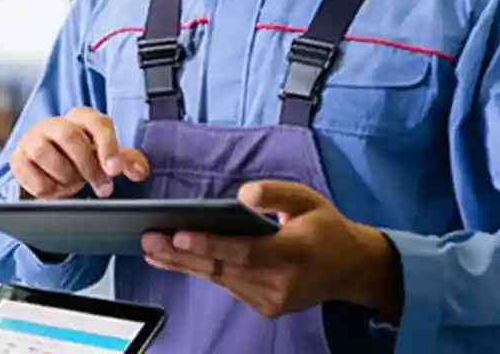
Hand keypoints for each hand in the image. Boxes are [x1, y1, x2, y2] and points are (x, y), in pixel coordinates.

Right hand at [10, 107, 149, 198]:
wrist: (52, 172)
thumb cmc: (84, 161)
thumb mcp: (108, 159)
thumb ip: (128, 162)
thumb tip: (137, 172)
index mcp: (82, 118)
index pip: (96, 123)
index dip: (107, 146)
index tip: (114, 170)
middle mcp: (54, 124)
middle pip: (70, 137)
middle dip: (88, 167)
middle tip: (101, 189)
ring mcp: (32, 139)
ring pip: (46, 154)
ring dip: (65, 176)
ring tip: (74, 185)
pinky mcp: (18, 159)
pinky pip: (30, 175)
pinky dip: (46, 188)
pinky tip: (56, 191)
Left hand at [140, 180, 402, 320]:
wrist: (351, 269)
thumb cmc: (325, 227)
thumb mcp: (308, 199)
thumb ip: (276, 193)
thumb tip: (244, 195)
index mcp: (295, 252)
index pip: (246, 251)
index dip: (210, 243)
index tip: (178, 232)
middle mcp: (283, 282)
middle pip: (224, 267)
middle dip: (181, 253)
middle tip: (148, 239)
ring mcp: (273, 299)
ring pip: (220, 278)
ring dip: (183, 263)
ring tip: (151, 247)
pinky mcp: (266, 306)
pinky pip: (227, 284)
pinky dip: (201, 270)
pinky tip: (175, 259)